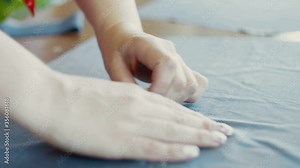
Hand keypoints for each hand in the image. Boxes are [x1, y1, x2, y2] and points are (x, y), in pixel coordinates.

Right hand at [29, 72, 232, 161]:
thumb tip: (146, 112)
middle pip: (179, 118)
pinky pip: (154, 147)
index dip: (194, 116)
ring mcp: (131, 124)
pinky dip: (175, 150)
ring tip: (220, 139)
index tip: (210, 121)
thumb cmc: (77, 96)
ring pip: (173, 131)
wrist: (52, 98)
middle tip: (226, 131)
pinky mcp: (120, 141)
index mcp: (135, 96)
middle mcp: (139, 108)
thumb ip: (130, 102)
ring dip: (199, 136)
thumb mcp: (110, 94)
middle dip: (205, 125)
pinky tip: (192, 152)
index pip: (172, 108)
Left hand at [97, 25, 207, 102]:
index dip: (161, 88)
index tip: (147, 99)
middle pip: (182, 80)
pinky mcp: (185, 69)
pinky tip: (170, 98)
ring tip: (156, 102)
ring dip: (175, 100)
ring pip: (191, 86)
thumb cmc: (118, 52)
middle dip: (166, 99)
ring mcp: (180, 60)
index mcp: (150, 45)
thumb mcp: (113, 65)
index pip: (168, 65)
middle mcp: (170, 51)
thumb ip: (125, 82)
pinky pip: (198, 85)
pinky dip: (187, 96)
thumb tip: (139, 104)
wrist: (126, 39)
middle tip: (148, 103)